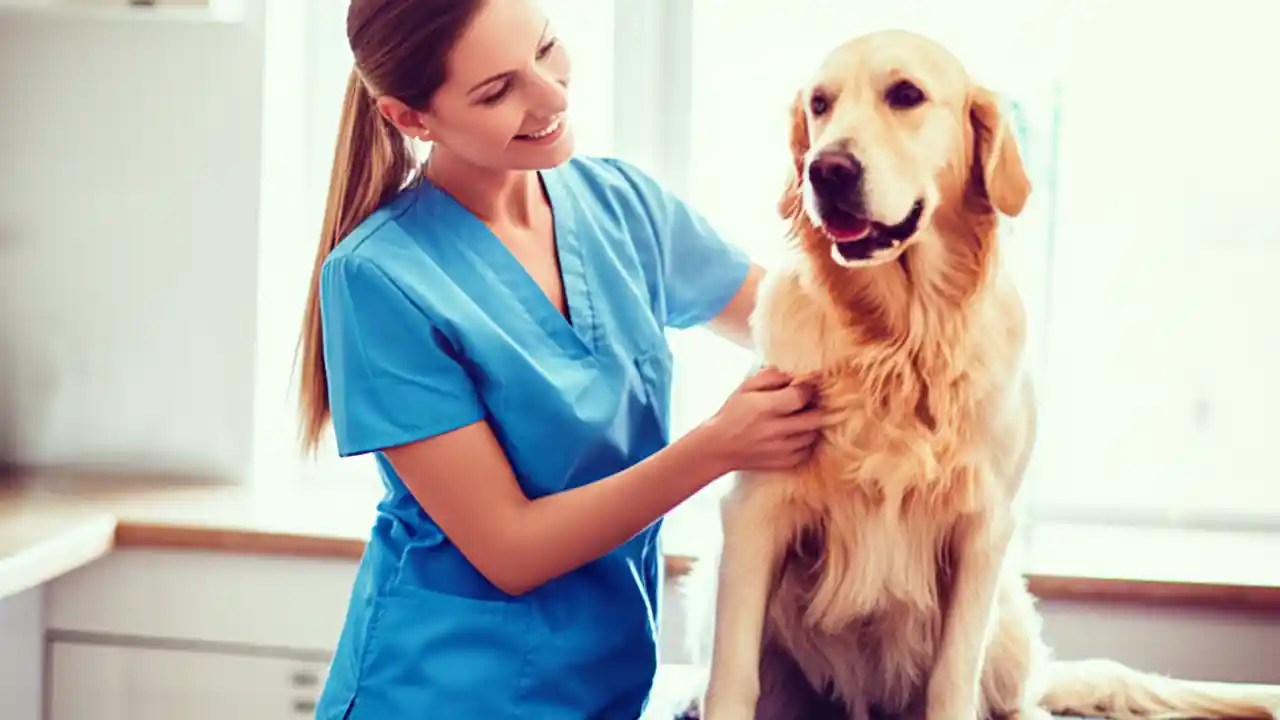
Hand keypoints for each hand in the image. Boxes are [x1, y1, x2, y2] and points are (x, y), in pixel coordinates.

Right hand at [700, 366, 830, 473]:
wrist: (718, 447)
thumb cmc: (732, 414)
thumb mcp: (745, 388)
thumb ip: (770, 376)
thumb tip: (793, 376)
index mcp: (764, 407)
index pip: (801, 396)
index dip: (807, 389)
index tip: (804, 387)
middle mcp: (775, 430)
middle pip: (815, 417)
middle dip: (815, 407)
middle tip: (807, 403)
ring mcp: (781, 449)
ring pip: (813, 435)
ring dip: (810, 425)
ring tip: (799, 418)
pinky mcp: (783, 463)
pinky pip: (807, 451)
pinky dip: (804, 442)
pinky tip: (794, 435)